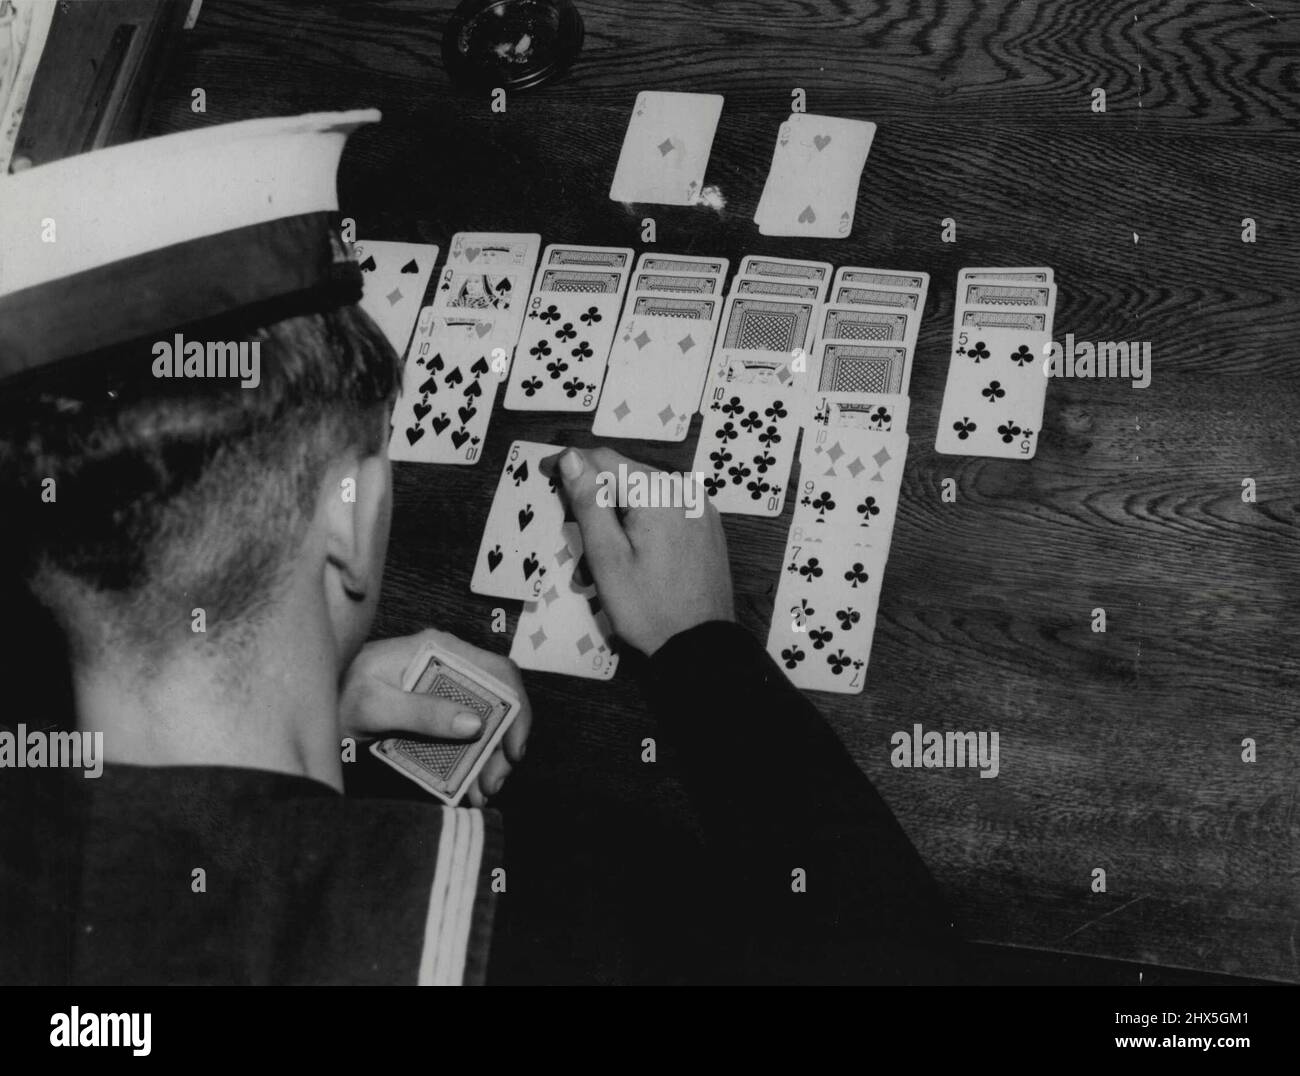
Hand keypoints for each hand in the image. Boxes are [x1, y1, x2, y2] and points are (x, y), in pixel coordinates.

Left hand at [339, 628, 532, 806]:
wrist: (311, 701)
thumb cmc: (335, 694)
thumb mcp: (374, 706)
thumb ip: (421, 712)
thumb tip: (474, 724)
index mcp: (439, 650)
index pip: (499, 672)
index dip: (517, 710)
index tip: (513, 749)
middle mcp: (449, 664)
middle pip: (497, 702)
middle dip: (502, 745)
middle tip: (494, 782)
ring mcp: (443, 687)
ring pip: (485, 722)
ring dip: (489, 758)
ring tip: (482, 790)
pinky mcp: (434, 709)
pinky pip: (464, 733)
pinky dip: (471, 759)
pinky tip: (467, 785)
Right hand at [544, 446, 734, 655]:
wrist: (700, 646)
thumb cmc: (647, 607)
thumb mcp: (607, 556)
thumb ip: (589, 501)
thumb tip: (571, 456)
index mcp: (659, 492)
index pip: (604, 459)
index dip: (569, 461)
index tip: (544, 472)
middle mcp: (685, 489)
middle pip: (625, 476)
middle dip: (593, 499)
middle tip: (569, 535)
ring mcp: (701, 506)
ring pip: (644, 495)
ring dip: (615, 517)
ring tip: (596, 562)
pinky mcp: (707, 525)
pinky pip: (665, 510)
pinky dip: (641, 524)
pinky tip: (628, 556)